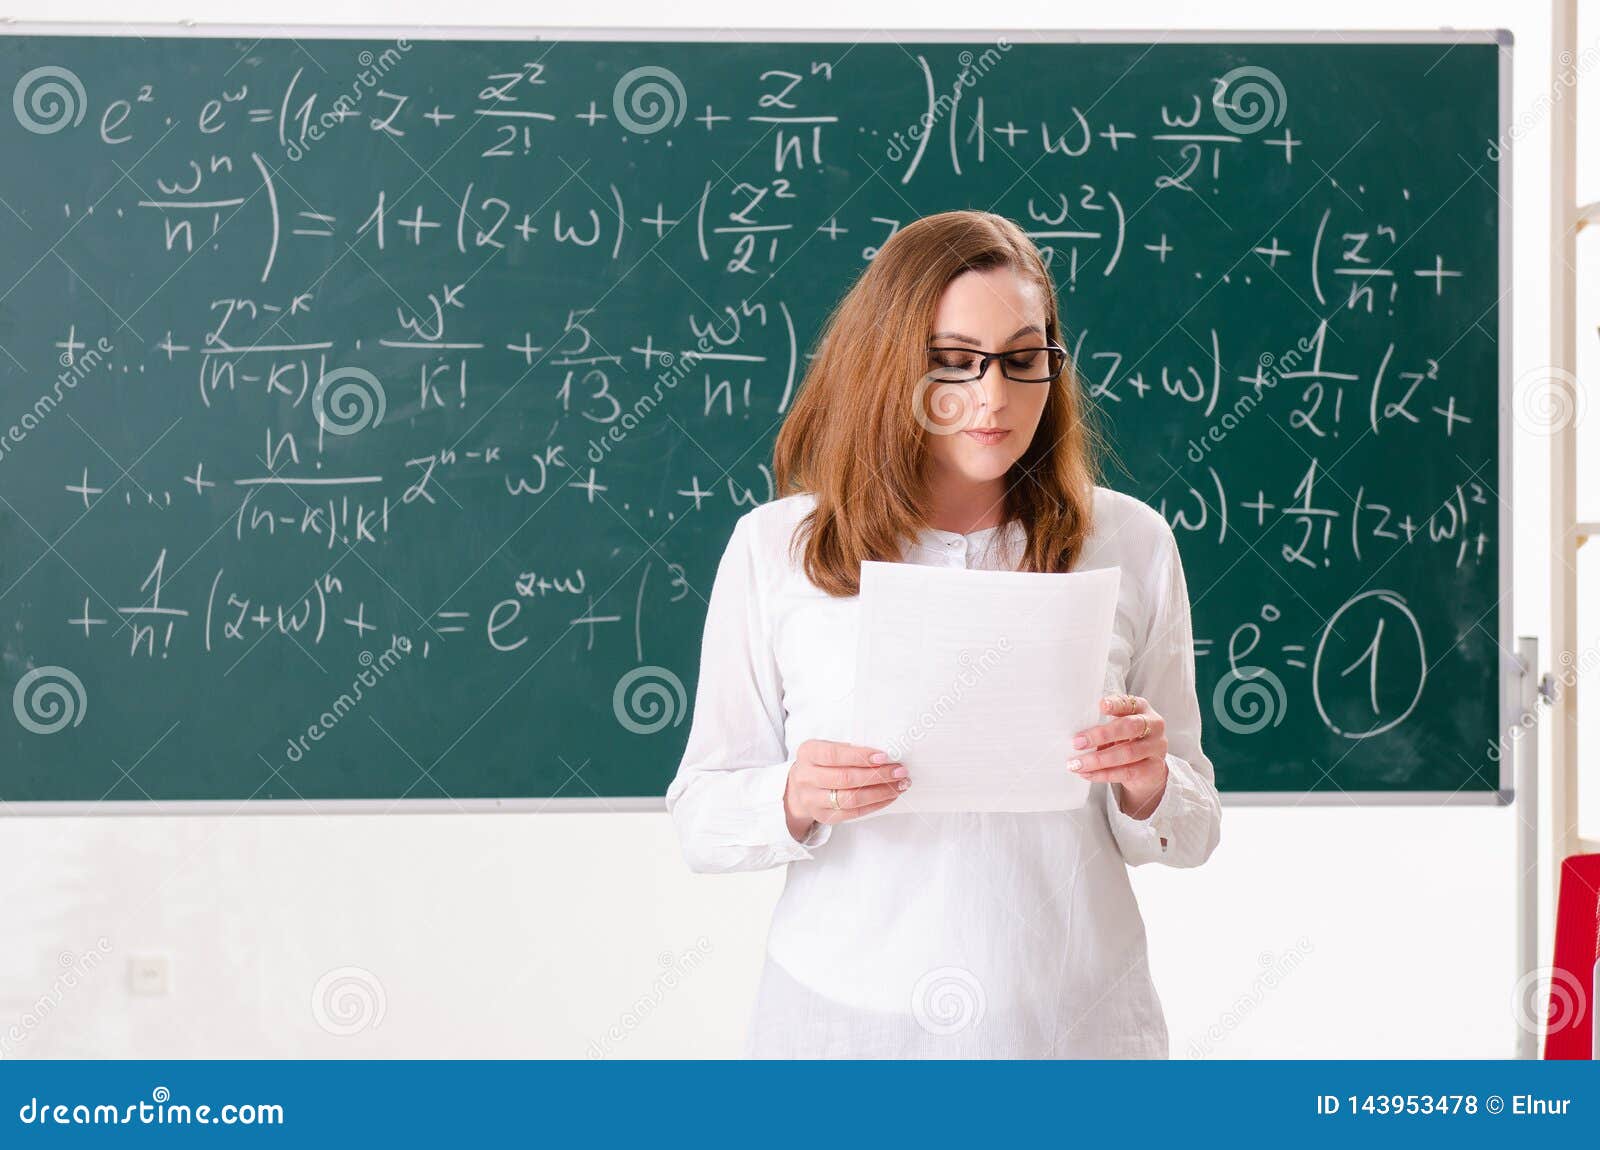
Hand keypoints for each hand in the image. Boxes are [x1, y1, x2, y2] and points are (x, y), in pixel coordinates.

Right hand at [783, 739, 908, 841]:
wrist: (798, 788)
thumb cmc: (820, 763)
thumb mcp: (825, 748)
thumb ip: (848, 749)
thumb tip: (884, 755)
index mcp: (808, 753)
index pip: (835, 755)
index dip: (861, 756)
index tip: (885, 757)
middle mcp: (806, 777)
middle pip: (845, 778)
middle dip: (877, 775)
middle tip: (900, 771)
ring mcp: (812, 799)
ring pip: (851, 799)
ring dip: (880, 792)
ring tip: (899, 785)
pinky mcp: (823, 816)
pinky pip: (853, 813)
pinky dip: (875, 805)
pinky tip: (889, 796)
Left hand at [1068, 693, 1168, 819]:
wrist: (1149, 768)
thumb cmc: (1128, 741)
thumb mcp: (1118, 727)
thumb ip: (1103, 724)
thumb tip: (1076, 735)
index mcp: (1142, 708)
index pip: (1130, 703)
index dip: (1116, 704)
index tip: (1101, 706)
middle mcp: (1153, 725)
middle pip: (1129, 727)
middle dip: (1101, 735)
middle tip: (1077, 742)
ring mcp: (1156, 747)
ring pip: (1127, 753)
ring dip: (1098, 760)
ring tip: (1077, 764)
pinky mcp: (1154, 768)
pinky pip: (1127, 772)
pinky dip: (1104, 774)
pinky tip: (1087, 774)